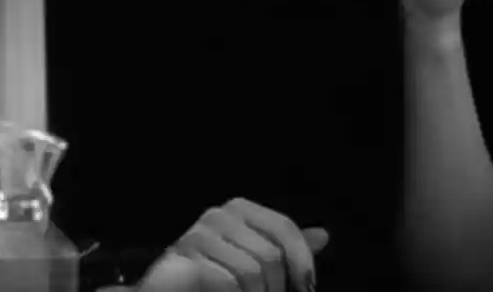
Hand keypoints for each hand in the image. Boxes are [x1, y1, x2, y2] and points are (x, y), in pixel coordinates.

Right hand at [135, 198, 328, 291]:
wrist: (169, 290)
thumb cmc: (214, 276)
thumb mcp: (255, 259)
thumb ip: (285, 249)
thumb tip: (323, 236)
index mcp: (239, 209)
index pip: (284, 228)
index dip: (301, 260)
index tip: (307, 287)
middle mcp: (218, 215)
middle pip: (270, 254)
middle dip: (277, 287)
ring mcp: (197, 235)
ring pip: (251, 271)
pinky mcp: (182, 259)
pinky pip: (227, 282)